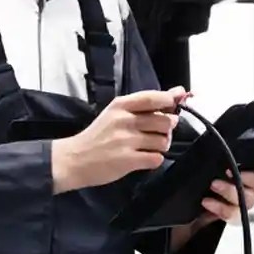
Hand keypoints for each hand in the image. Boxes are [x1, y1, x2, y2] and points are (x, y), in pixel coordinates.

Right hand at [51, 86, 188, 192]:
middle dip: (167, 129)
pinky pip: (156, 158)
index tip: (175, 104)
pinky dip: (154, 159)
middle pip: (164, 121)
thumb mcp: (115, 113)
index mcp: (121, 105)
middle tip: (157, 132)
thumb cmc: (97, 135)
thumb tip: (178, 92)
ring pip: (163, 141)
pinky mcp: (128, 160)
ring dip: (161, 145)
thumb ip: (144, 105)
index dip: (170, 101)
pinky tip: (143, 158)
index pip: (153, 97)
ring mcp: (126, 141)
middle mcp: (124, 120)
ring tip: (149, 147)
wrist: (75, 159)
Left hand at [197, 141, 253, 224]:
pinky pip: (232, 213)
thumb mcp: (220, 158)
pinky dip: (218, 207)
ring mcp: (247, 201)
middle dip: (245, 177)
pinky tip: (207, 201)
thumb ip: (223, 148)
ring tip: (213, 184)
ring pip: (246, 198)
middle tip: (227, 170)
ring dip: (229, 190)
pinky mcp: (236, 215)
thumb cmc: (215, 173)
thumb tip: (209, 131)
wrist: (201, 199)